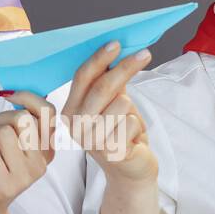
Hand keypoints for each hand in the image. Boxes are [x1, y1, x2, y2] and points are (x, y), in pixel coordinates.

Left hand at [0, 90, 57, 213]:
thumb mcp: (13, 139)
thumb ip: (22, 120)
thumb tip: (16, 91)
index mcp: (47, 149)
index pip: (48, 112)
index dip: (26, 97)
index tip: (9, 97)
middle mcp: (41, 163)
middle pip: (22, 120)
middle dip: (0, 120)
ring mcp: (25, 177)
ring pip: (4, 133)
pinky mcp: (5, 186)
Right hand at [60, 41, 155, 184]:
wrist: (130, 169)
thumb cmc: (120, 132)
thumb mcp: (110, 103)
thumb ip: (108, 80)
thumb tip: (114, 50)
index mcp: (70, 112)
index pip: (82, 78)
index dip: (99, 59)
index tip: (116, 44)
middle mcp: (76, 127)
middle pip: (102, 87)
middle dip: (125, 67)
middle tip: (144, 54)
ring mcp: (92, 142)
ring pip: (121, 103)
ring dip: (131, 109)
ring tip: (127, 122)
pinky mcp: (111, 153)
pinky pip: (132, 122)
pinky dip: (137, 126)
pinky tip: (131, 138)